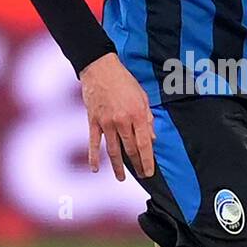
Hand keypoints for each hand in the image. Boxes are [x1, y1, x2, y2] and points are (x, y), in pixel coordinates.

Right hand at [80, 53, 155, 179]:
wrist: (100, 68)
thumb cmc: (124, 81)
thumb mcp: (143, 97)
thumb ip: (148, 119)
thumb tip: (152, 139)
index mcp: (138, 114)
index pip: (144, 144)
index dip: (147, 160)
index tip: (149, 171)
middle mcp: (122, 121)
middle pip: (130, 149)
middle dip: (137, 165)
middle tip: (141, 175)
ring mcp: (106, 122)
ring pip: (113, 150)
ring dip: (117, 166)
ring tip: (121, 178)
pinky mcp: (93, 121)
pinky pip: (94, 142)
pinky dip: (94, 156)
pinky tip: (96, 168)